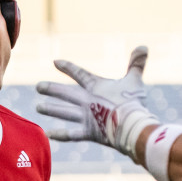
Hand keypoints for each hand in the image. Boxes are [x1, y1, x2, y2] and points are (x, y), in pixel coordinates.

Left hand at [35, 45, 158, 157]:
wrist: (131, 124)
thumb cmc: (134, 102)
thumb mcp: (135, 80)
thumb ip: (136, 63)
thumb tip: (144, 45)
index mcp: (96, 86)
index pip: (79, 74)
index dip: (67, 67)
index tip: (55, 62)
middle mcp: (87, 101)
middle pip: (65, 93)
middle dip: (51, 89)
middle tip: (38, 86)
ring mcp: (86, 116)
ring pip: (64, 112)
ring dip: (51, 109)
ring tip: (38, 107)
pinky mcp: (88, 132)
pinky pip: (71, 134)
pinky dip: (59, 135)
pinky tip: (47, 134)